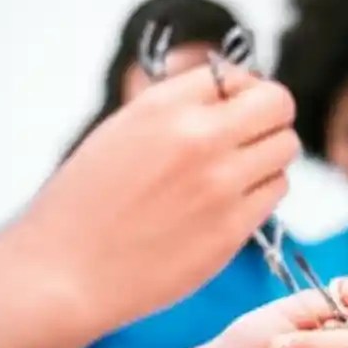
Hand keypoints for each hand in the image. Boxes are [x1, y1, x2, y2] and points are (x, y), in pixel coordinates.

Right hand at [17, 63, 300, 333]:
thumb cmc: (83, 204)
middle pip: (278, 105)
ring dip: (267, 157)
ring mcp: (221, 184)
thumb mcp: (120, 132)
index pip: (234, 76)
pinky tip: (229, 203)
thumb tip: (229, 97)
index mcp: (162, 106)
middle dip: (268, 118)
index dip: (237, 93)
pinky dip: (261, 193)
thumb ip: (176, 111)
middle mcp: (198, 138)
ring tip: (234, 174)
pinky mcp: (233, 227)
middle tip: (247, 138)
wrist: (62, 272)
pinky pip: (276, 191)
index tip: (228, 111)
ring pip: (285, 149)